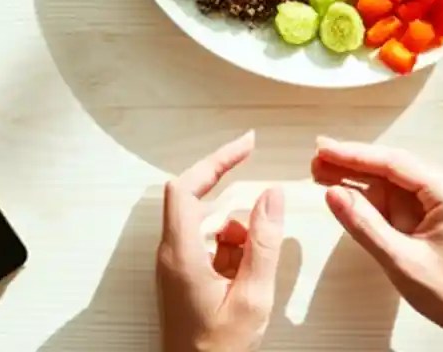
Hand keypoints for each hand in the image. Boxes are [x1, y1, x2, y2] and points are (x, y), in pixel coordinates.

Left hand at [158, 131, 284, 351]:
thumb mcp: (252, 295)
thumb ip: (263, 243)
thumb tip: (272, 197)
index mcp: (180, 254)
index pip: (186, 187)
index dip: (215, 161)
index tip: (245, 146)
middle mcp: (171, 255)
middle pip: (194, 200)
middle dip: (228, 188)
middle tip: (256, 170)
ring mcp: (175, 267)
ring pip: (206, 226)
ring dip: (235, 231)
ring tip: (254, 266)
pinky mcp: (184, 279)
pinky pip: (208, 248)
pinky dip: (231, 252)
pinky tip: (246, 278)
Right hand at [312, 138, 442, 351]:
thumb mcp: (402, 261)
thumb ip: (365, 225)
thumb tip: (334, 194)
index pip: (394, 162)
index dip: (354, 155)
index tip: (324, 150)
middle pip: (392, 166)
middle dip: (353, 164)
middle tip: (317, 158)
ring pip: (394, 181)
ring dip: (360, 179)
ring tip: (323, 173)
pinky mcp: (438, 213)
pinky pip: (401, 197)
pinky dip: (374, 197)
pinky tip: (350, 193)